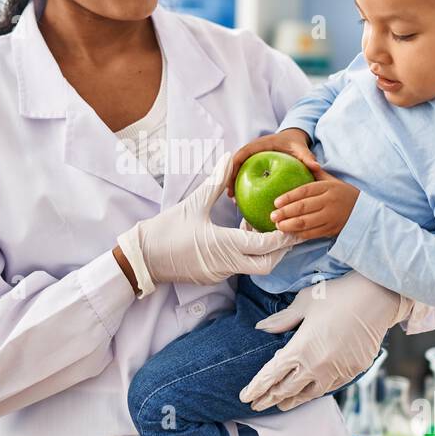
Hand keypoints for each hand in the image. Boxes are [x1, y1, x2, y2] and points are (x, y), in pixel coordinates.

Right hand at [116, 154, 296, 295]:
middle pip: (267, 264)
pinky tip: (239, 233)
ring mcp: (219, 273)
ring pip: (253, 266)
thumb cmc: (165, 230)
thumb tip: (228, 158)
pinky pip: (237, 266)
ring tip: (258, 224)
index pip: (265, 246)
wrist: (142, 257)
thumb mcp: (193, 204)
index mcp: (224, 246)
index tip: (292, 223)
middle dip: (280, 249)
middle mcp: (226, 264)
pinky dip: (245, 253)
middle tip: (285, 229)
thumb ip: (215, 182)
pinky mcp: (212, 277)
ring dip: (261, 250)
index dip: (282, 236)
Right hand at [225, 129, 318, 198]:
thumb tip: (315, 167)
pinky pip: (245, 175)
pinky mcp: (254, 165)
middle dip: (230, 180)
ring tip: (236, 201)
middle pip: (235, 165)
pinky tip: (246, 200)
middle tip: (231, 196)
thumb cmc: (294, 142)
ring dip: (234, 184)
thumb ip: (307, 157)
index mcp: (259, 145)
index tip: (231, 181)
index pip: (241, 154)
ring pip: (238, 171)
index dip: (233, 168)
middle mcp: (252, 151)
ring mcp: (252, 158)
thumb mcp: (300, 148)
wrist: (293, 138)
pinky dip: (243, 186)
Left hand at [240, 272, 413, 410]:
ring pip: (308, 393)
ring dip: (291, 400)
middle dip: (269, 398)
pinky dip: (314, 393)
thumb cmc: (338, 295)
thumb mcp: (304, 303)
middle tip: (256, 405)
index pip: (272, 375)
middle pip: (287, 389)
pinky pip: (329, 388)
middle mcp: (317, 366)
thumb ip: (282, 320)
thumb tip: (261, 329)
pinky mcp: (352, 371)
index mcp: (300, 349)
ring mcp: (336, 371)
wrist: (377, 298)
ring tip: (280, 404)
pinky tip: (309, 393)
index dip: (257, 388)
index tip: (245, 397)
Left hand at [269, 162, 359, 239]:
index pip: (304, 191)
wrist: (364, 211)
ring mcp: (331, 217)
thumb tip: (304, 162)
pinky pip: (312, 233)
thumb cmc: (344, 194)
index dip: (288, 197)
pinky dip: (300, 234)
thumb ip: (317, 174)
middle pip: (303, 207)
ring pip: (306, 222)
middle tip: (272, 216)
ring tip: (278, 225)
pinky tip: (291, 232)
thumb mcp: (333, 181)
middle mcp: (329, 202)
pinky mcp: (332, 229)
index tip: (275, 202)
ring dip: (289, 225)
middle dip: (285, 213)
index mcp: (328, 187)